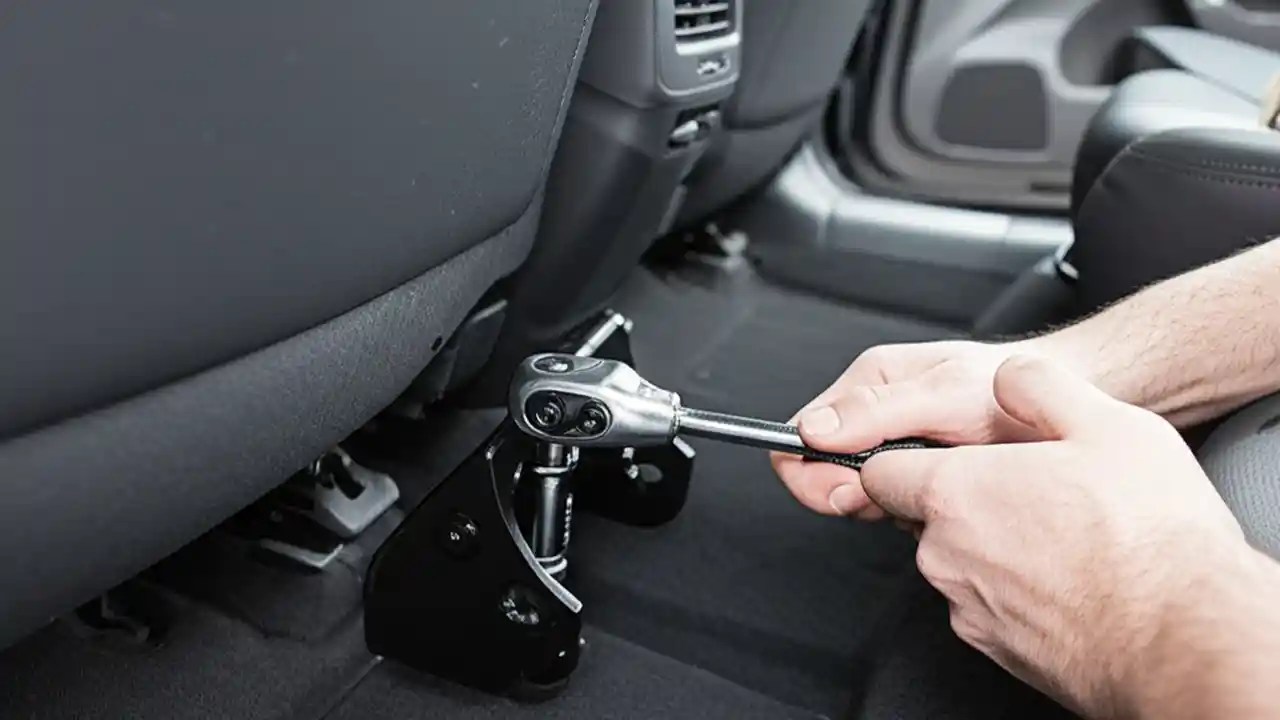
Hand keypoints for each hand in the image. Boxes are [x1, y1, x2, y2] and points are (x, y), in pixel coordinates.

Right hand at [772, 340, 1044, 518]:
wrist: (1066, 409)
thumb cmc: (1013, 389)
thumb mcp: (944, 394)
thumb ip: (876, 412)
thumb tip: (813, 431)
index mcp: (869, 384)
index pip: (799, 437)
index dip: (816, 472)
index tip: (854, 489)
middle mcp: (875, 413)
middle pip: (822, 471)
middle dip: (857, 492)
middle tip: (903, 491)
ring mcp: (895, 446)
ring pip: (858, 493)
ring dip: (891, 502)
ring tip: (937, 486)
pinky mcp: (918, 474)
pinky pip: (893, 505)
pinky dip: (916, 510)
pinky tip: (948, 498)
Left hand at [859, 356, 1245, 718]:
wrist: (1185, 638)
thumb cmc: (1148, 534)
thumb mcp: (1105, 423)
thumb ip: (1038, 386)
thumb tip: (1008, 378)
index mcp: (953, 493)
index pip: (880, 471)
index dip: (906, 457)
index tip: (944, 453)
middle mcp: (944, 554)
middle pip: (922, 516)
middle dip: (962, 500)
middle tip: (1032, 489)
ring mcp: (967, 608)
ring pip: (957, 562)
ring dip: (993, 545)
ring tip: (1063, 535)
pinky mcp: (998, 650)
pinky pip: (989, 606)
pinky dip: (1016, 590)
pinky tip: (1071, 579)